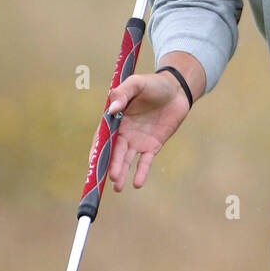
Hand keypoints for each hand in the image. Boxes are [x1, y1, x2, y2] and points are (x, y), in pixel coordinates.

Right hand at [107, 71, 190, 191]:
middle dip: (112, 165)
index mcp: (116, 119)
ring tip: (118, 186)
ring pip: (128, 159)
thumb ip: (123, 94)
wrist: (177, 90)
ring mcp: (138, 140)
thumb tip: (113, 109)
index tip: (92, 162)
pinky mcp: (153, 145)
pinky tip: (137, 184)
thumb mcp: (136, 84)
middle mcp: (124, 132)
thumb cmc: (153, 84)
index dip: (98, 149)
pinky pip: (146, 161)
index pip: (104, 137)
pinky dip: (142, 172)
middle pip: (115, 152)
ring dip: (123, 172)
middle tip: (111, 177)